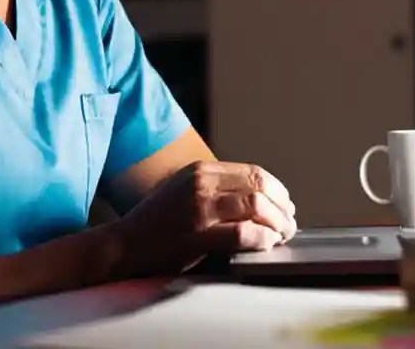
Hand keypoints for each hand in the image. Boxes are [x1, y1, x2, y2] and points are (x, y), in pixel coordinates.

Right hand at [110, 160, 297, 274]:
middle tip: (289, 222)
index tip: (286, 203)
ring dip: (277, 223)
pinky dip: (263, 238)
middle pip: (259, 187)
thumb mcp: (185, 190)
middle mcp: (200, 185)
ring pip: (256, 207)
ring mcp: (198, 210)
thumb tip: (259, 197)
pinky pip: (243, 234)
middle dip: (282, 207)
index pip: (253, 173)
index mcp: (200, 170)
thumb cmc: (157, 223)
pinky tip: (267, 244)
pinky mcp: (197, 236)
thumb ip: (216, 188)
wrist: (124, 244)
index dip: (277, 189)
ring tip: (282, 234)